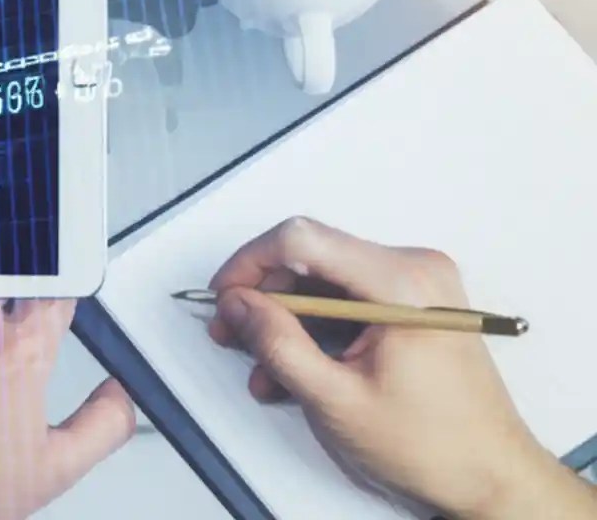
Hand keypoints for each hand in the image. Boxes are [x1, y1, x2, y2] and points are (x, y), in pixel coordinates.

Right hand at [208, 217, 596, 519]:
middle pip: (312, 256)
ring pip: (324, 281)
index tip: (223, 296)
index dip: (250, 263)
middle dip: (264, 296)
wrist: (492, 476)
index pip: (302, 239)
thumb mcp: (336, 399)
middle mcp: (414, 269)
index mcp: (402, 282)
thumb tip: (236, 304)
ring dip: (287, 320)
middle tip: (231, 332)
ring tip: (265, 367)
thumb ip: (278, 344)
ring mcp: (416, 285)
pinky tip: (296, 367)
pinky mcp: (413, 303)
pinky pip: (347, 299)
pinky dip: (316, 329)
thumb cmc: (432, 444)